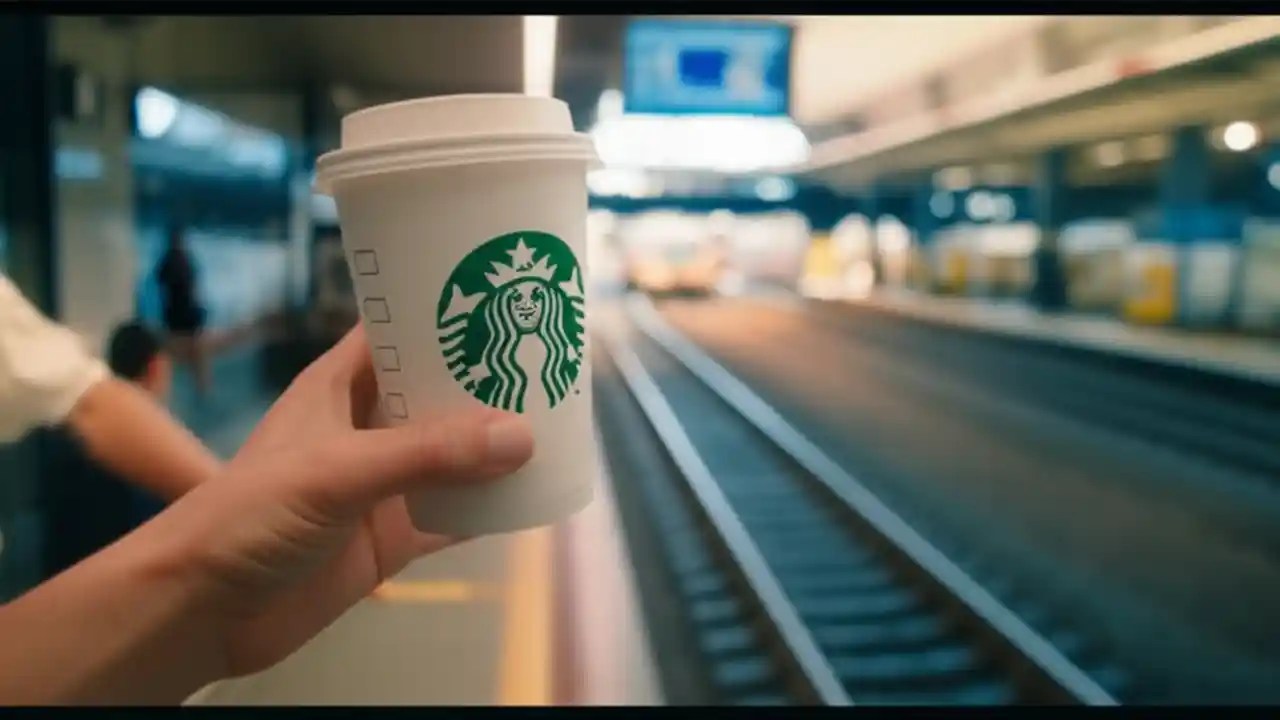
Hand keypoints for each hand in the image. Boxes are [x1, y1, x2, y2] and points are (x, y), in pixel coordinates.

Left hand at [154, 324, 533, 677]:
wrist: (200, 611)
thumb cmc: (248, 516)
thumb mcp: (337, 471)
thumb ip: (427, 453)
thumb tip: (522, 435)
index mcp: (338, 387)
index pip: (398, 330)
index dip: (446, 311)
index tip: (507, 295)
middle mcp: (365, 428)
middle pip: (437, 392)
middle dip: (488, 381)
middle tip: (553, 363)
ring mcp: (380, 486)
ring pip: (452, 455)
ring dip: (496, 446)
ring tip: (559, 424)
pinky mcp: (390, 537)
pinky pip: (453, 515)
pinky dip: (489, 509)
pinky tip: (533, 497)